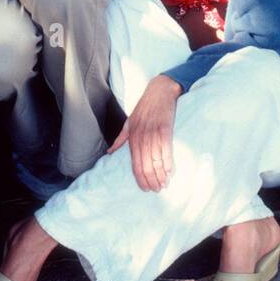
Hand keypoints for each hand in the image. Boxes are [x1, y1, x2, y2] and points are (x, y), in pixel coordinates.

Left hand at [107, 75, 181, 191]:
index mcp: (132, 136)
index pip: (134, 163)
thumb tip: (109, 153)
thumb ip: (120, 139)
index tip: (145, 189)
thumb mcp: (129, 122)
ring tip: (164, 184)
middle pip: (145, 165)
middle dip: (151, 180)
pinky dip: (168, 162)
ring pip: (155, 160)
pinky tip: (170, 172)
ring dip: (161, 175)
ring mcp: (153, 133)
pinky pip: (166, 150)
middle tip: (157, 190)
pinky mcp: (165, 129)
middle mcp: (141, 136)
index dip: (140, 178)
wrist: (159, 91)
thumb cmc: (144, 108)